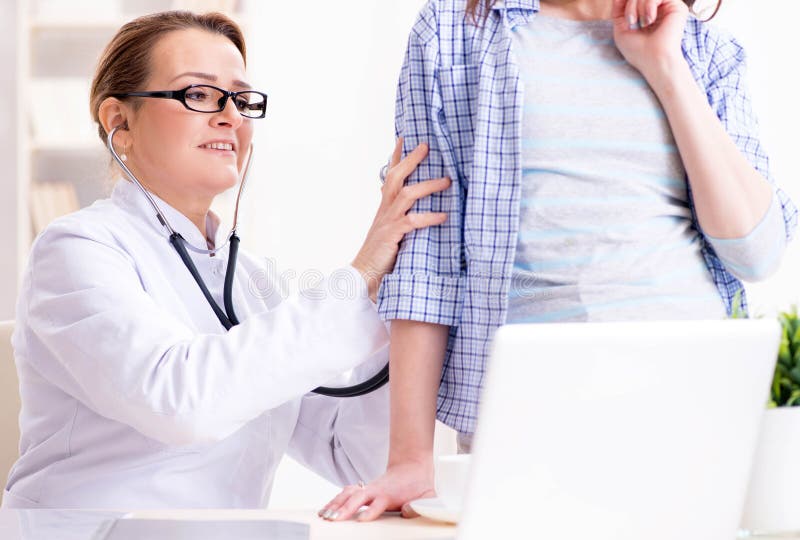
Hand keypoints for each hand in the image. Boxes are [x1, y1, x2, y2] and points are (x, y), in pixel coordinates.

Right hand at [318, 460, 434, 521]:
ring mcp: (368, 488)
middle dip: (344, 509)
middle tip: (333, 519)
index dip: (369, 512)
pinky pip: (346, 493)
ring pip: (347, 494)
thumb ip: (418, 505)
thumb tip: (406, 511)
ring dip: (335, 504)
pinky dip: (335, 500)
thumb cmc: (419, 484)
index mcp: (389, 495)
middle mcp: (376, 491)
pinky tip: (326, 509)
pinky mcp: (364, 488)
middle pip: (357, 499)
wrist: (412, 465)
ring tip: (323, 515)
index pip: (377, 504)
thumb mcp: (426, 495)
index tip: (361, 519)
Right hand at [352, 138, 450, 301]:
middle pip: (396, 176)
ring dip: (428, 185)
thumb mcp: (390, 230)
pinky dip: (430, 217)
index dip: (396, 157)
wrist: (364, 274)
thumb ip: (401, 217)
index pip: (390, 176)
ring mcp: (388, 220)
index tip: (404, 138)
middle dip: (411, 159)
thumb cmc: (380, 254)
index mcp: (385, 207)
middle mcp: (385, 209)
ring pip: (406, 193)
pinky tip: (444, 216)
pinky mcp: (392, 234)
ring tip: (447, 181)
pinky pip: (413, 221)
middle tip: (426, 145)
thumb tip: (416, 210)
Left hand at [612, 0, 688, 79]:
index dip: (625, 2)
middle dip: (630, 5)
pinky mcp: (677, 6)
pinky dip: (648, 6)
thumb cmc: (637, 51)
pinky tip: (649, 20)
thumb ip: (619, 10)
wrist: (654, 60)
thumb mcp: (620, 29)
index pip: (634, 0)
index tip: (624, 15)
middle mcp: (658, 9)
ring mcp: (667, 7)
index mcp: (646, 14)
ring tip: (640, 24)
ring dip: (637, 6)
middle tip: (631, 21)